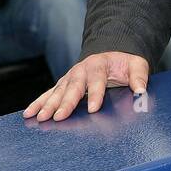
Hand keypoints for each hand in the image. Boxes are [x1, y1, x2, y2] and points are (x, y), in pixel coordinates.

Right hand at [25, 51, 150, 119]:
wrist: (112, 53)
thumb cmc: (125, 63)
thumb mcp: (137, 65)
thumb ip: (139, 77)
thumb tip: (141, 91)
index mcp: (100, 65)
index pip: (97, 81)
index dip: (96, 95)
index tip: (93, 109)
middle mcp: (81, 70)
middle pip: (73, 88)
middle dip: (65, 102)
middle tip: (57, 117)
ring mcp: (70, 77)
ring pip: (58, 91)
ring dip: (47, 104)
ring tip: (39, 117)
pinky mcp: (64, 83)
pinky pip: (49, 93)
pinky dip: (38, 103)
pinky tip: (29, 113)